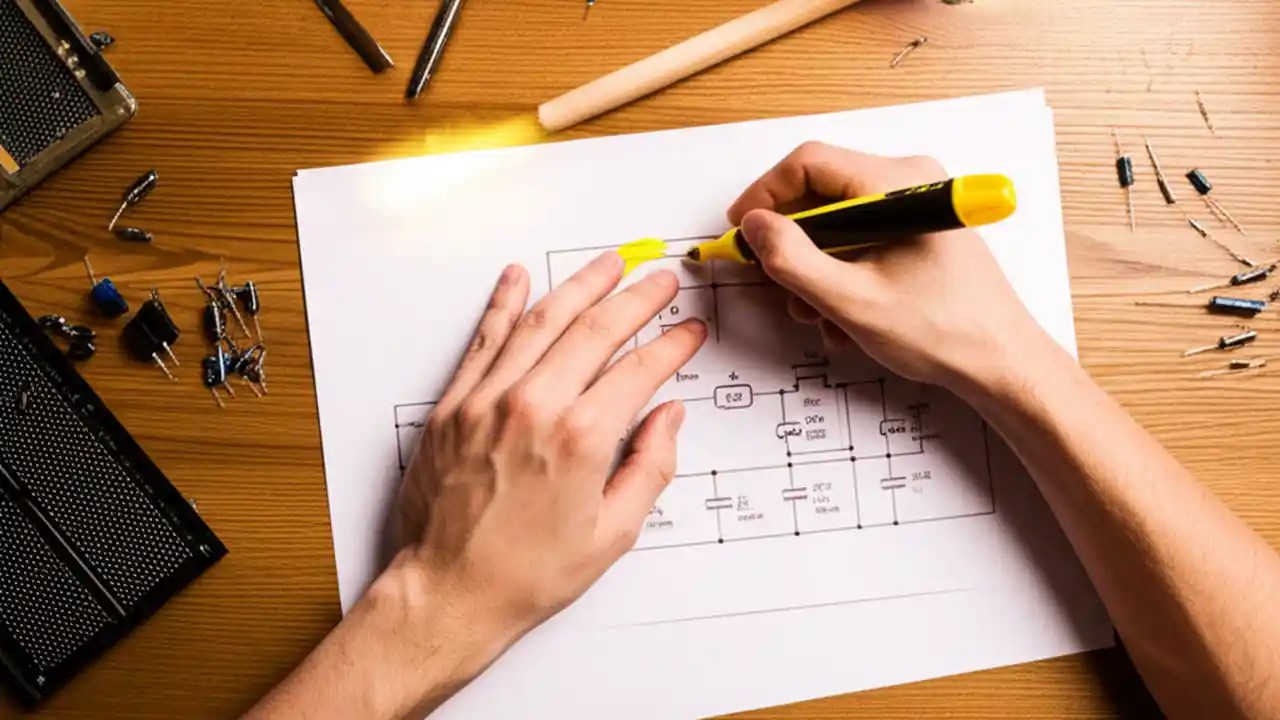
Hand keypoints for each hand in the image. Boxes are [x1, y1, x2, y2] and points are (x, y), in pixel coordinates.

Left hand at [395, 253, 706, 644]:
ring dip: (579, 286)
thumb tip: (668, 418)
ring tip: (608, 264)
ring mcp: (486, 401)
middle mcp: (532, 408)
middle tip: (660, 280)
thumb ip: (650, 468)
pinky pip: (483, 340)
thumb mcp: (612, 535)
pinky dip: (502, 304)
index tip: (688, 331)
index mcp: (579, 440)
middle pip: (595, 330)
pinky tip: (518, 278)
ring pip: (541, 322)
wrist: (447, 593)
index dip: (672, 345)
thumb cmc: (525, 574)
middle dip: (636, 298)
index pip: (639, 370)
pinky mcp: (452, 406)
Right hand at [727, 142, 1047, 391]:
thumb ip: (793, 260)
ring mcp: (915, 206)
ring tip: (817, 313)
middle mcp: (909, 183)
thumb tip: (754, 228)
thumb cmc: (944, 332)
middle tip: (775, 282)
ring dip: (814, 268)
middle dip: (792, 243)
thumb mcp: (852, 301)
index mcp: (898, 185)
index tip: (740, 231)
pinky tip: (845, 316)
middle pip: (820, 193)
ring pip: (836, 221)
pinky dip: (840, 274)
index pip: (808, 163)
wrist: (1000, 363)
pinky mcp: (916, 231)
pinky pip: (859, 238)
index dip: (764, 196)